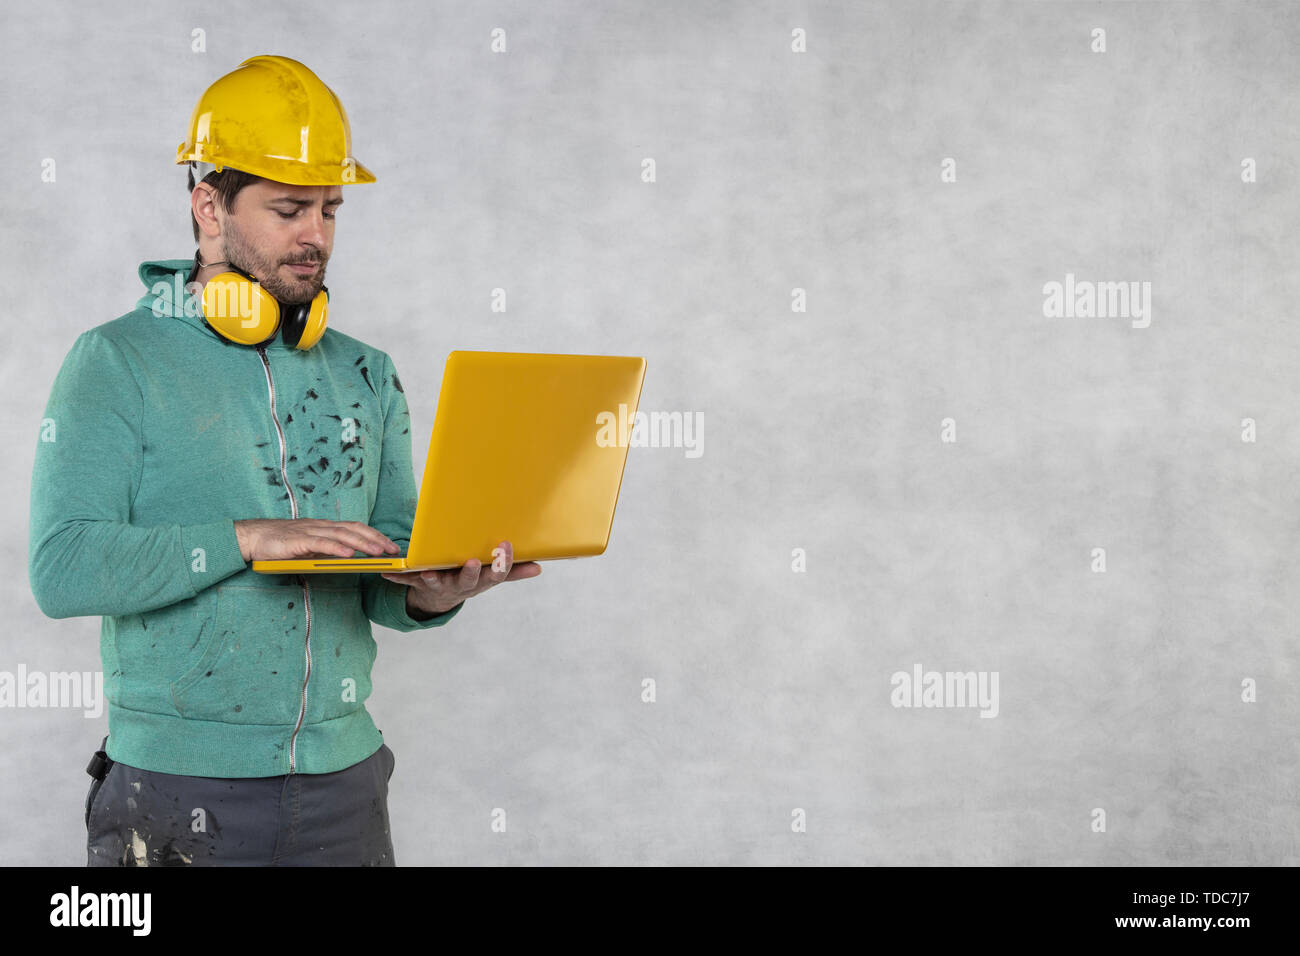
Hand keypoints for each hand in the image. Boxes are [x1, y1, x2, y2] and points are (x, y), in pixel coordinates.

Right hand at [234, 518, 398, 561]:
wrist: (253, 537)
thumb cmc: (281, 544)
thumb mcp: (311, 548)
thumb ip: (328, 551)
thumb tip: (350, 559)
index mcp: (326, 528)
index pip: (356, 528)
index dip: (375, 535)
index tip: (391, 545)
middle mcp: (321, 526)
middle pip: (354, 530)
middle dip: (376, 539)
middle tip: (393, 550)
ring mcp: (310, 531)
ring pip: (341, 535)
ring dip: (362, 543)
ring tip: (377, 552)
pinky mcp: (297, 540)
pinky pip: (320, 543)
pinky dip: (336, 548)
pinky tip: (348, 555)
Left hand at [381, 540, 540, 617]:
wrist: (439, 599)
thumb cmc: (469, 580)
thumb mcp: (490, 577)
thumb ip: (512, 571)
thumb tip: (539, 567)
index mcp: (480, 581)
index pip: (495, 574)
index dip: (502, 562)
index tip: (505, 546)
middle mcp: (461, 585)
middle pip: (468, 580)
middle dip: (469, 572)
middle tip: (472, 561)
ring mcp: (440, 585)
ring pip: (437, 582)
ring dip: (432, 577)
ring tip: (427, 571)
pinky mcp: (420, 584)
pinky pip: (408, 580)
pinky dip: (398, 576)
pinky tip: (387, 571)